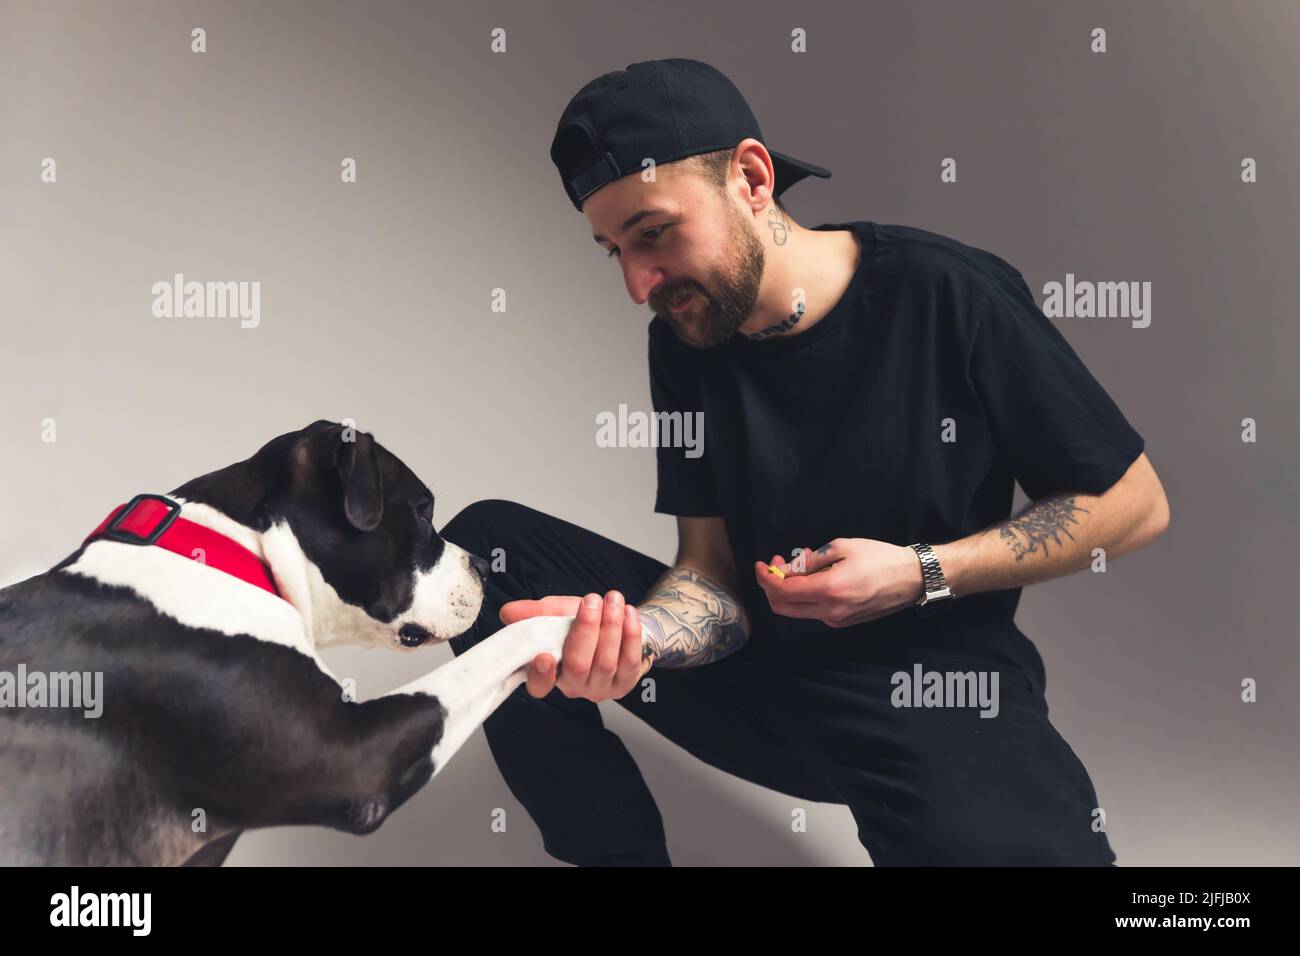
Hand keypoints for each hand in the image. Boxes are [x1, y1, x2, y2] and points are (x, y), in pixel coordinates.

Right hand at [499, 591, 654, 700]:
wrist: (616, 625)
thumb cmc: (580, 623)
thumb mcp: (556, 614)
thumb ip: (534, 613)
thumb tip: (508, 612)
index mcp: (551, 673)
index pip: (539, 686)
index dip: (540, 675)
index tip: (543, 655)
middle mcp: (575, 686)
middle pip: (578, 666)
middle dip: (586, 630)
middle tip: (591, 600)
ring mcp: (601, 687)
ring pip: (605, 662)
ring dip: (610, 627)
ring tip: (612, 599)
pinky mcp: (626, 682)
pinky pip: (630, 660)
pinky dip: (631, 633)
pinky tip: (628, 612)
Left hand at [754, 538, 925, 627]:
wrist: (911, 579)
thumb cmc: (880, 558)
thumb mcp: (842, 547)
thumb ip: (809, 560)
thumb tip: (787, 569)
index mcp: (829, 590)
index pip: (782, 591)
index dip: (765, 578)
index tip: (762, 564)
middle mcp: (830, 611)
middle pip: (783, 607)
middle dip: (772, 586)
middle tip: (777, 564)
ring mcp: (836, 620)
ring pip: (797, 611)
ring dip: (789, 591)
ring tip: (798, 567)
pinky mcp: (843, 622)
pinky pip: (813, 611)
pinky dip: (805, 596)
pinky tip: (814, 578)